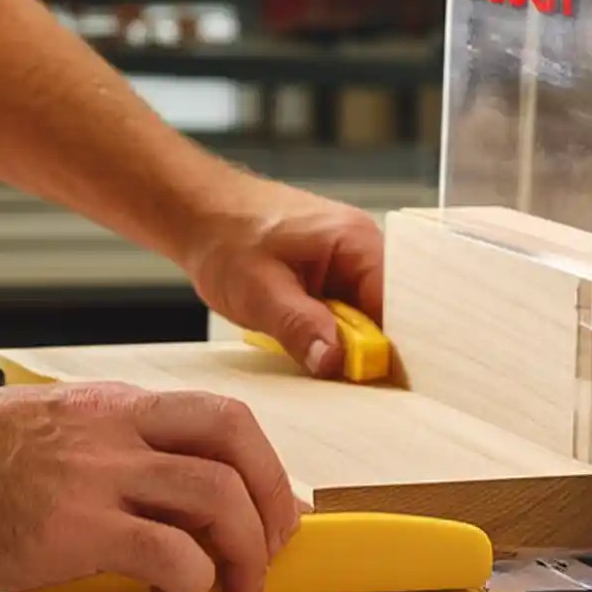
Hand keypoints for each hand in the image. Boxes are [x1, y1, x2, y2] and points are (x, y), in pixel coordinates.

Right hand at [0, 381, 298, 591]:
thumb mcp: (61, 426)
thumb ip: (119, 450)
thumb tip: (172, 498)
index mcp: (121, 407)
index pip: (224, 419)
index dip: (264, 465)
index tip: (272, 505)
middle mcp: (120, 431)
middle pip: (237, 443)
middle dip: (273, 499)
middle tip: (272, 546)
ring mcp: (99, 476)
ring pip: (215, 494)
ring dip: (246, 546)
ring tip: (239, 583)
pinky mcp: (73, 527)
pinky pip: (166, 550)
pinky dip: (192, 576)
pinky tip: (179, 590)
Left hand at [179, 171, 384, 378]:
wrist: (197, 212)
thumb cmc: (224, 234)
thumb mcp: (258, 290)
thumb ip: (300, 326)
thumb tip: (335, 361)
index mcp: (356, 240)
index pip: (395, 304)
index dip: (383, 346)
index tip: (364, 379)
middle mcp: (361, 247)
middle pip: (383, 314)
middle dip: (358, 347)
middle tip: (325, 366)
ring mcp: (347, 261)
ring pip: (361, 318)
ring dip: (336, 340)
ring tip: (299, 340)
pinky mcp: (330, 275)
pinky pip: (342, 313)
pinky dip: (323, 331)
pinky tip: (298, 333)